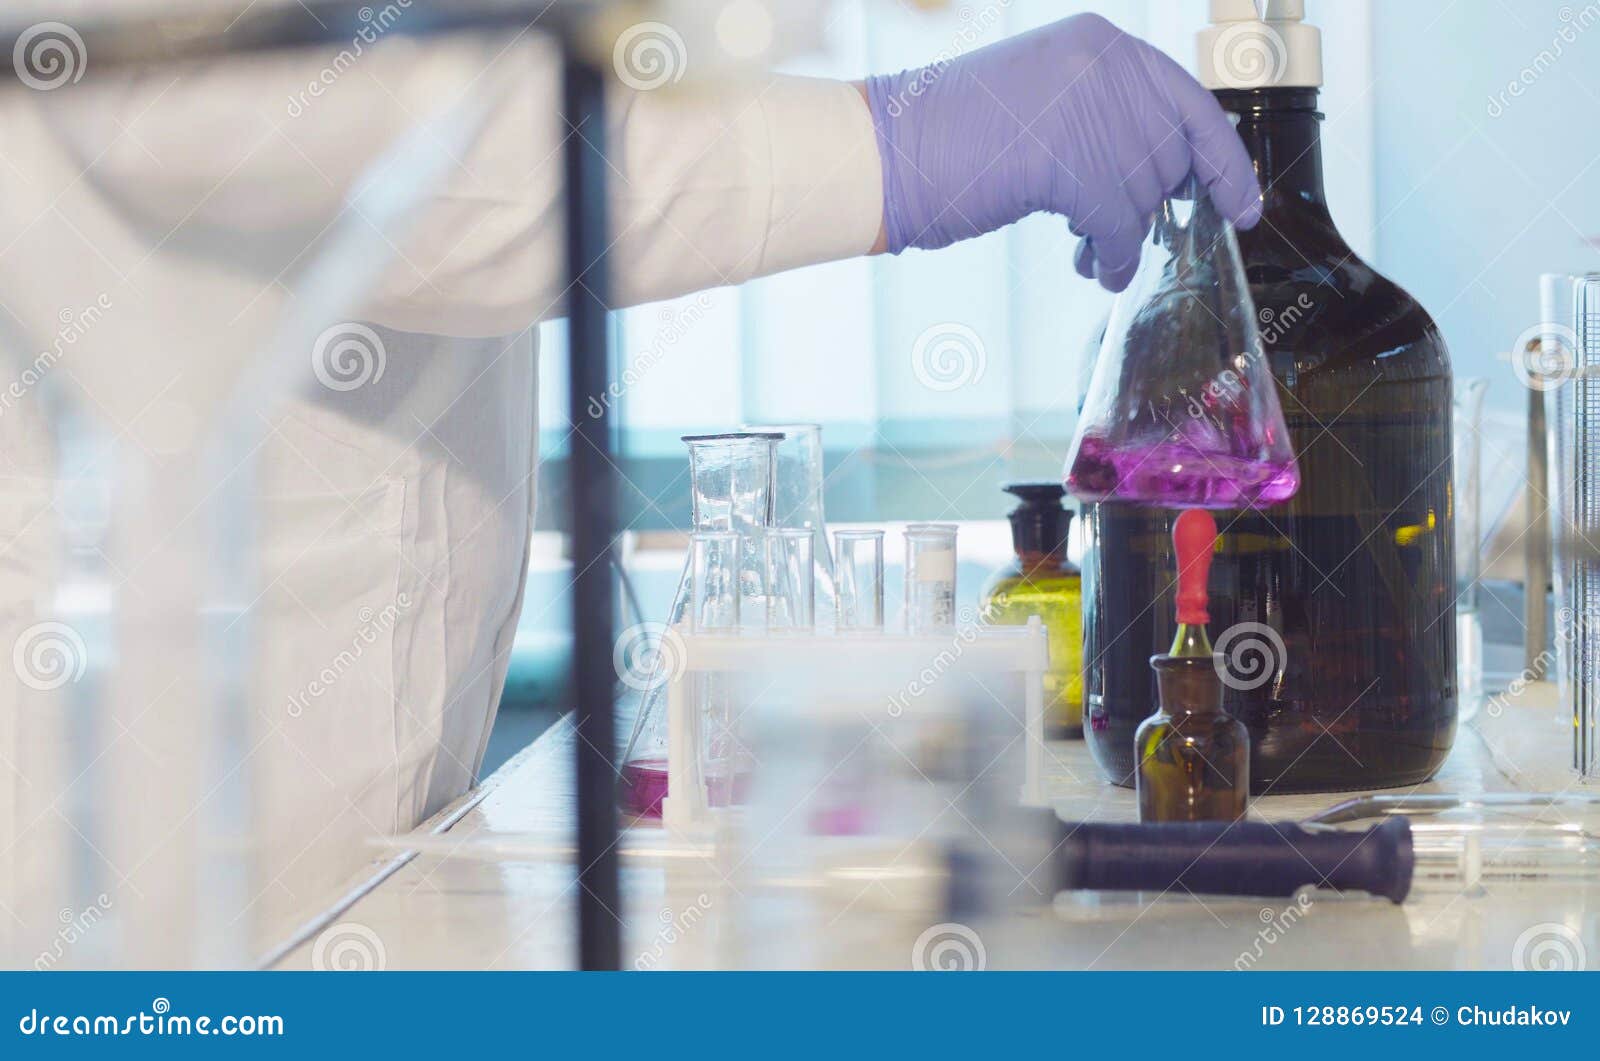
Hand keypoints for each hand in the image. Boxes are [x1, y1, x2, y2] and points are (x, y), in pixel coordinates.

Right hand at [864, 14, 1260, 291]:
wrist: (888, 150)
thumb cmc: (949, 135)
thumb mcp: (1041, 101)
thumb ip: (1100, 118)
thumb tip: (1161, 171)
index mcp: (1099, 43)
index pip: (1189, 102)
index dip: (1223, 161)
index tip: (1243, 203)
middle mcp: (1107, 68)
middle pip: (1169, 155)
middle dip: (1153, 204)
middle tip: (1125, 231)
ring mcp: (1093, 115)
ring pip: (1145, 194)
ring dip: (1123, 234)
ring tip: (1089, 250)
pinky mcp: (1077, 167)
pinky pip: (1121, 227)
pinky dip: (1112, 257)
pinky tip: (1094, 268)